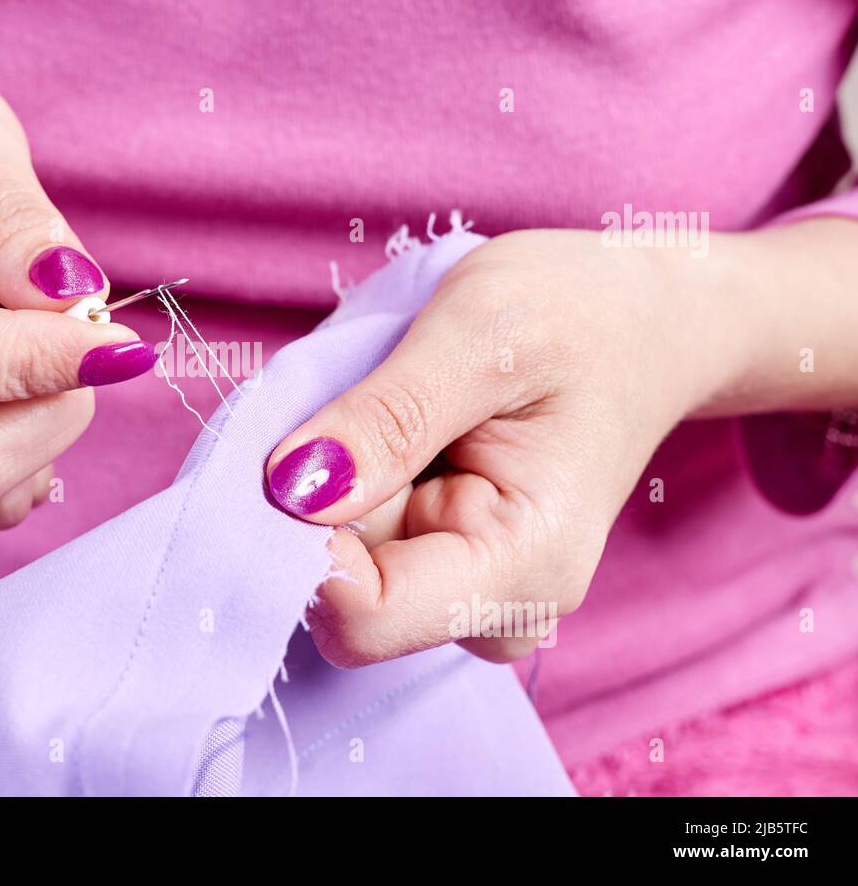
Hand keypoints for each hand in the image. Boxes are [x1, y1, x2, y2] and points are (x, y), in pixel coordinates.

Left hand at [265, 228, 738, 664]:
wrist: (640, 323)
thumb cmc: (579, 315)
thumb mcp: (481, 332)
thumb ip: (389, 416)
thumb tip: (291, 491)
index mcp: (524, 567)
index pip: (363, 616)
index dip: (305, 542)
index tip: (304, 452)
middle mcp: (494, 606)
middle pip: (340, 596)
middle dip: (322, 504)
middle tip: (369, 404)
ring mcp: (464, 590)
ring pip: (337, 567)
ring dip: (333, 488)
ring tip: (398, 408)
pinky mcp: (439, 565)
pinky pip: (350, 542)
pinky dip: (345, 484)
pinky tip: (396, 433)